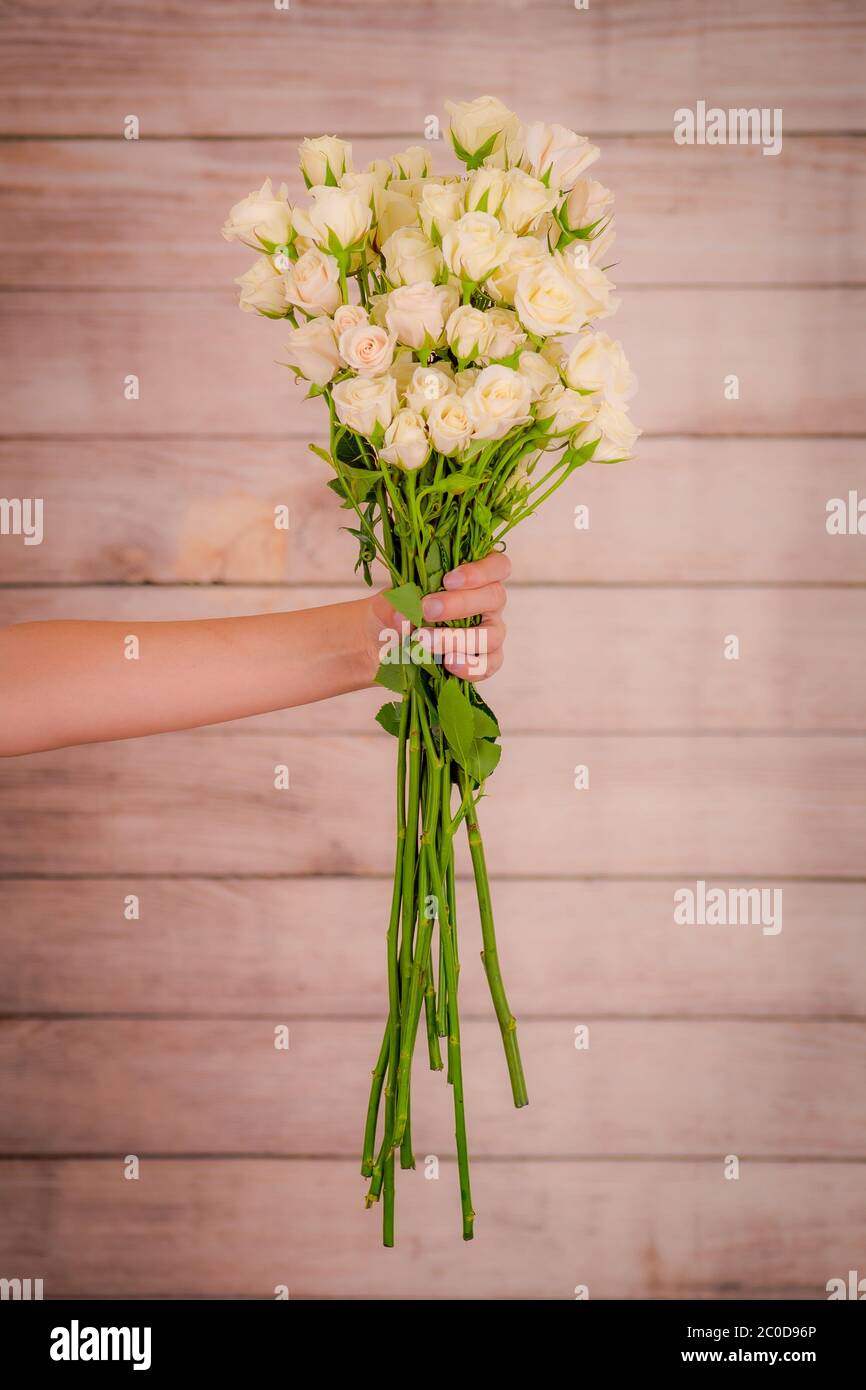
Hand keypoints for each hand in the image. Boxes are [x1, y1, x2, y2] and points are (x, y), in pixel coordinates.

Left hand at [366, 550, 509, 683]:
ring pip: (493, 634)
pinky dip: (471, 666)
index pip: (497, 565)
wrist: (386, 646)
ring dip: (459, 638)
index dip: (480, 571)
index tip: (448, 580)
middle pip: (495, 597)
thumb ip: (396, 603)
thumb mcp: (390, 601)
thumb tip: (403, 617)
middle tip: (427, 610)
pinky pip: (489, 664)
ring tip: (426, 642)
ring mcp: (490, 632)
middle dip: (460, 604)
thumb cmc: (397, 611)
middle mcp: (488, 602)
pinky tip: (448, 663)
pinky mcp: (484, 661)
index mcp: (474, 576)